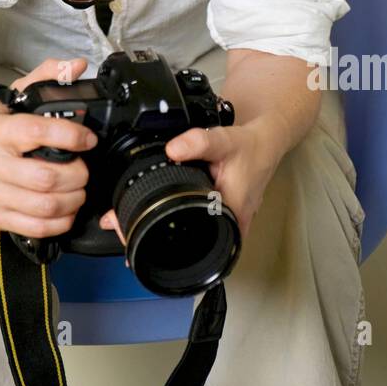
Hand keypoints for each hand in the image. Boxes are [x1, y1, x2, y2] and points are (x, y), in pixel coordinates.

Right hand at [0, 57, 97, 236]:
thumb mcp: (15, 99)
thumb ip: (46, 78)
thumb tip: (77, 66)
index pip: (38, 132)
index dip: (72, 136)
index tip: (88, 139)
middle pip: (47, 177)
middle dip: (78, 175)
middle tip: (84, 169)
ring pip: (45, 206)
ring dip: (73, 200)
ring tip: (78, 190)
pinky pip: (36, 228)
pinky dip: (60, 222)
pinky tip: (65, 210)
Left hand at [100, 114, 285, 246]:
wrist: (266, 143)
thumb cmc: (249, 147)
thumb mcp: (224, 140)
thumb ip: (199, 142)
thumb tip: (172, 149)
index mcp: (229, 216)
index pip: (192, 242)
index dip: (159, 242)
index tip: (132, 240)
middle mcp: (228, 227)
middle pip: (188, 245)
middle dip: (151, 240)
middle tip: (120, 229)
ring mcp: (225, 224)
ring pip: (189, 238)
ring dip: (158, 232)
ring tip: (127, 225)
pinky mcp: (221, 216)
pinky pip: (192, 224)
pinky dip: (171, 220)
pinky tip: (151, 215)